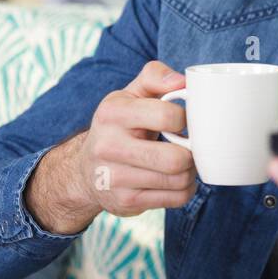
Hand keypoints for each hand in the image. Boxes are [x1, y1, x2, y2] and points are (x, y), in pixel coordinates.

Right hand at [74, 60, 198, 216]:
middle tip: (190, 147)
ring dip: (190, 172)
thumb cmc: (119, 125)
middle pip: (176, 159)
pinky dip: (185, 190)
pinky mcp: (125, 201)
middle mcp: (108, 146)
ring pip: (178, 180)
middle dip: (192, 153)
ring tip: (184, 162)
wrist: (85, 169)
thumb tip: (183, 81)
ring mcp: (115, 178)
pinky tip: (176, 179)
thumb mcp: (130, 94)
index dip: (186, 120)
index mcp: (113, 113)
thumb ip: (156, 77)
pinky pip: (175, 199)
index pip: (167, 117)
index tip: (184, 122)